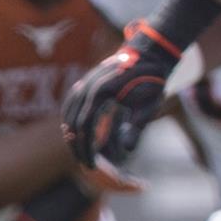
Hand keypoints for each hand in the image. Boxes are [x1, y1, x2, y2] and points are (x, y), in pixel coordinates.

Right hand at [62, 21, 182, 167]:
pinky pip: (71, 104)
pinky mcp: (85, 83)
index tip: (92, 166)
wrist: (148, 54)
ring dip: (71, 135)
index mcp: (101, 92)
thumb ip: (137, 126)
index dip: (86, 148)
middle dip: (78, 146)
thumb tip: (129, 149)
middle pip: (73, 123)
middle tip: (87, 165)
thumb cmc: (152, 81)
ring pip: (68, 114)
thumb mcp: (150, 105)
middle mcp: (88, 87)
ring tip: (80, 153)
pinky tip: (74, 134)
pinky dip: (70, 120)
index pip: (85, 126)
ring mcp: (84, 83)